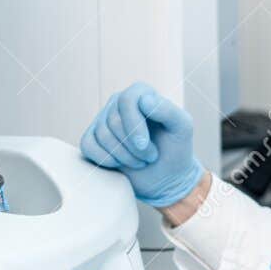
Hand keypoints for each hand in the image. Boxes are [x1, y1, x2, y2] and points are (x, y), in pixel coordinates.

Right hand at [79, 82, 203, 206]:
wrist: (167, 176)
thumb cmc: (176, 149)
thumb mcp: (183, 128)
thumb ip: (169, 111)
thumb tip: (144, 100)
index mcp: (140, 93)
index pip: (127, 101)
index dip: (134, 126)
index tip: (145, 146)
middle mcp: (119, 102)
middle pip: (113, 121)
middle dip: (133, 147)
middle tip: (151, 157)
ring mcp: (103, 120)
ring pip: (102, 136)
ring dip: (124, 156)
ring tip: (141, 161)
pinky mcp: (93, 138)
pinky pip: (87, 145)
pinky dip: (105, 159)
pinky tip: (120, 164)